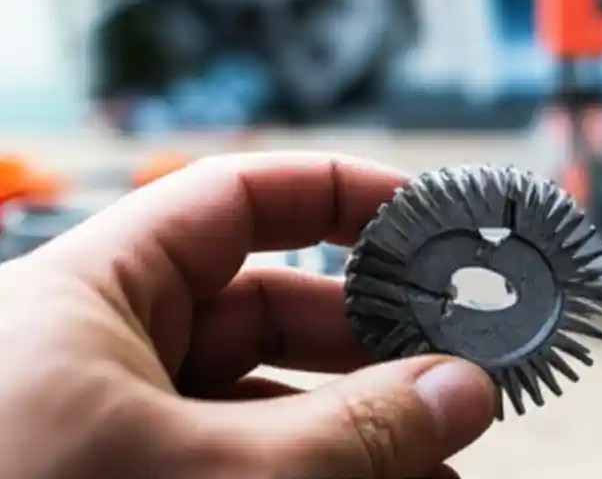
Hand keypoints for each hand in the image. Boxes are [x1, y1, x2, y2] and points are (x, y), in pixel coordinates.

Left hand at [0, 153, 494, 478]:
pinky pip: (239, 470)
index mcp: (88, 299)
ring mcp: (108, 437)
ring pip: (261, 408)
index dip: (340, 197)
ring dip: (358, 435)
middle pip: (266, 312)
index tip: (430, 223)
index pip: (234, 202)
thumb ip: (353, 433)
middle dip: (371, 347)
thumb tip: (465, 390)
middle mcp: (97, 358)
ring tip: (444, 469)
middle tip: (460, 373)